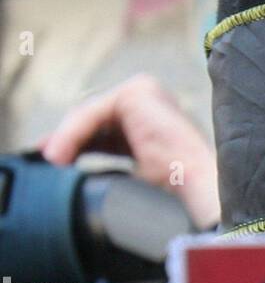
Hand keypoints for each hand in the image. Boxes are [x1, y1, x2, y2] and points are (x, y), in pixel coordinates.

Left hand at [40, 74, 219, 229]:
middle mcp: (148, 96)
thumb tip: (77, 171)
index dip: (76, 141)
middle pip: (94, 117)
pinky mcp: (135, 94)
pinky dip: (72, 135)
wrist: (200, 188)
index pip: (104, 123)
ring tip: (52, 163)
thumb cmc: (178, 190)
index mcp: (153, 116)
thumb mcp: (136, 173)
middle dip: (66, 138)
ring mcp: (142, 91)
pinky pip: (92, 114)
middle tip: (45, 159)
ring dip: (66, 139)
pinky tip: (60, 155)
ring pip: (89, 115)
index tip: (54, 160)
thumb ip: (111, 162)